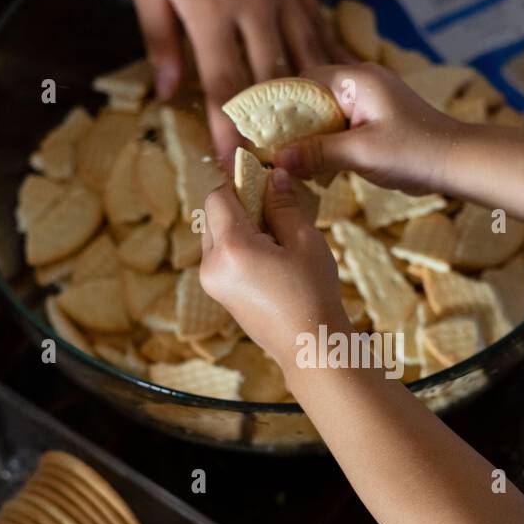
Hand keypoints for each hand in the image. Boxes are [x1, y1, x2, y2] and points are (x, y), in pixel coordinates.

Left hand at [128, 0, 346, 156]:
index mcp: (210, 13)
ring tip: (316, 141)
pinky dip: (331, 60)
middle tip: (279, 165)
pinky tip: (342, 86)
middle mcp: (252, 9)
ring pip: (303, 58)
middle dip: (274, 128)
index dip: (228, 130)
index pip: (222, 86)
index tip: (234, 164)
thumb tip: (168, 91)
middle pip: (270, 82)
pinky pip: (319, 27)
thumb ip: (160, 40)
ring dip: (310, 102)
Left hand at [201, 167, 344, 364]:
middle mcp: (211, 265)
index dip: (241, 184)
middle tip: (276, 216)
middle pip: (212, 215)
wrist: (310, 347)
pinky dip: (239, 248)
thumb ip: (283, 205)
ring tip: (275, 242)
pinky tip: (270, 260)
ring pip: (215, 235)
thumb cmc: (313, 295)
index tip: (267, 186)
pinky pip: (220, 257)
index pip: (218, 197)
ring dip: (240, 227)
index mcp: (231, 248)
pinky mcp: (218, 294)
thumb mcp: (304, 242)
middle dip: (240, 207)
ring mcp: (211, 282)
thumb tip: (274, 176)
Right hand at [275, 63, 461, 193]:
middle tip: (271, 150)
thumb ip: (318, 153)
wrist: (457, 162)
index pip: (305, 81)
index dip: (280, 103)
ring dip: (309, 138)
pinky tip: (316, 167)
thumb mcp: (362, 153)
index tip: (260, 126)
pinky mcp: (374, 122)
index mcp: (358, 79)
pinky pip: (340, 128)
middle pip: (312, 98)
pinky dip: (326, 145)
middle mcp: (362, 83)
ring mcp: (369, 102)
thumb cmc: (415, 151)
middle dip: (292, 125)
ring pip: (325, 116)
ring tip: (290, 162)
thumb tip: (278, 158)